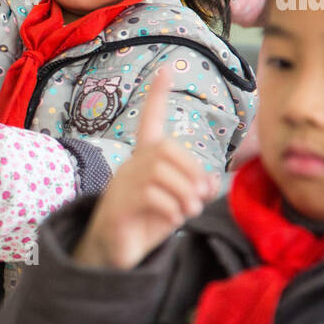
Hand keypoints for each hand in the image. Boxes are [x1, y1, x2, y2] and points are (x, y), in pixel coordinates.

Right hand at [74, 68, 215, 269]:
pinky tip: (174, 219)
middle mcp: (130, 167)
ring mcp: (121, 186)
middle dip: (191, 170)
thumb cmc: (145, 224)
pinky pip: (150, 196)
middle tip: (201, 196)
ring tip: (190, 210)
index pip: (149, 121)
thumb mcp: (176, 204)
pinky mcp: (118, 207)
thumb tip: (212, 184)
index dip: (156, 96)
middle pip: (164, 149)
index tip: (164, 69)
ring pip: (159, 172)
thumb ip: (195, 190)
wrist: (112, 254)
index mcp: (143, 160)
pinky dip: (171, 208)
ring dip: (184, 192)